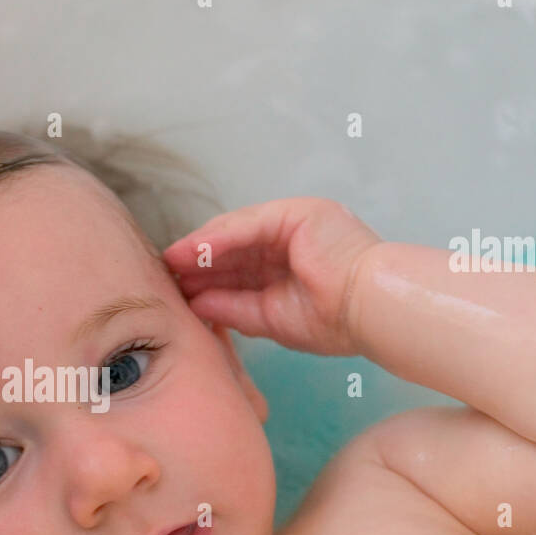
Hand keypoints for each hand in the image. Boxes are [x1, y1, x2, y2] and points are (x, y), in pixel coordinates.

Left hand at [162, 197, 382, 355]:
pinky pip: (247, 225)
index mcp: (291, 265)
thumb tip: (195, 305)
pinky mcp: (296, 213)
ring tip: (171, 262)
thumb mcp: (269, 317)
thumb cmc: (335, 321)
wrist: (370, 310)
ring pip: (235, 234)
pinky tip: (193, 251)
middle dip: (198, 263)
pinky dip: (218, 238)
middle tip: (165, 276)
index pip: (239, 267)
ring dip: (201, 248)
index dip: (207, 278)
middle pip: (232, 249)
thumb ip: (232, 308)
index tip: (177, 291)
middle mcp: (291, 239)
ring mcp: (295, 222)